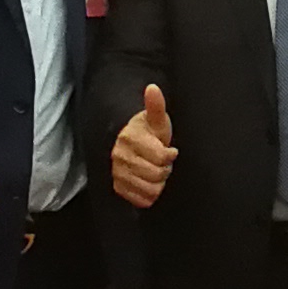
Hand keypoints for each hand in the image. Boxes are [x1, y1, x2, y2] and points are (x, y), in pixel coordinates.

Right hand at [110, 82, 176, 208]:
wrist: (131, 144)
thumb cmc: (148, 132)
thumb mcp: (156, 119)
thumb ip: (156, 105)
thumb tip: (153, 88)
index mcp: (130, 138)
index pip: (161, 157)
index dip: (170, 155)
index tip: (169, 150)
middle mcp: (120, 156)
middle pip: (156, 175)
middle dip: (165, 169)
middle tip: (162, 162)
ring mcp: (117, 173)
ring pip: (150, 189)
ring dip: (158, 182)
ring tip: (155, 171)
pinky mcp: (119, 188)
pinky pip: (142, 200)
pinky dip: (150, 194)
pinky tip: (149, 182)